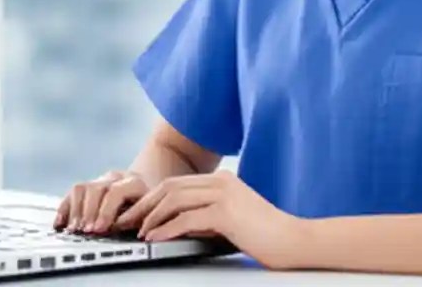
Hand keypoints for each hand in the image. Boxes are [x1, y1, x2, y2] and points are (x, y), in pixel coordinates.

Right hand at [54, 170, 150, 233]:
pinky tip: (61, 224)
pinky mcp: (88, 187)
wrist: (144, 193)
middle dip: (89, 213)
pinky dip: (64, 209)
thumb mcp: (147, 214)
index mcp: (134, 183)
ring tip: (74, 230)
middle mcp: (115, 178)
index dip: (106, 211)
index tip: (99, 229)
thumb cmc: (147, 209)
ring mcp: (100, 180)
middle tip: (85, 231)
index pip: (116, 192)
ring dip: (75, 211)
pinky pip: (71, 194)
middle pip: (96, 188)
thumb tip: (117, 229)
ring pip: (81, 188)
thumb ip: (134, 220)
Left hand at [113, 170, 307, 269]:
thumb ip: (206, 217)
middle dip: (144, 205)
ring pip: (173, 200)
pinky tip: (155, 238)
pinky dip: (165, 229)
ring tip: (137, 231)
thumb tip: (176, 225)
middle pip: (169, 188)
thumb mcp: (230, 220)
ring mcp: (223, 194)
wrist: (294, 241)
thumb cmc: (266, 236)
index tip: (136, 214)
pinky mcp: (225, 212)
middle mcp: (221, 181)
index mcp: (222, 180)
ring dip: (150, 217)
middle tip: (127, 221)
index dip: (151, 199)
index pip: (176, 184)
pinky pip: (185, 219)